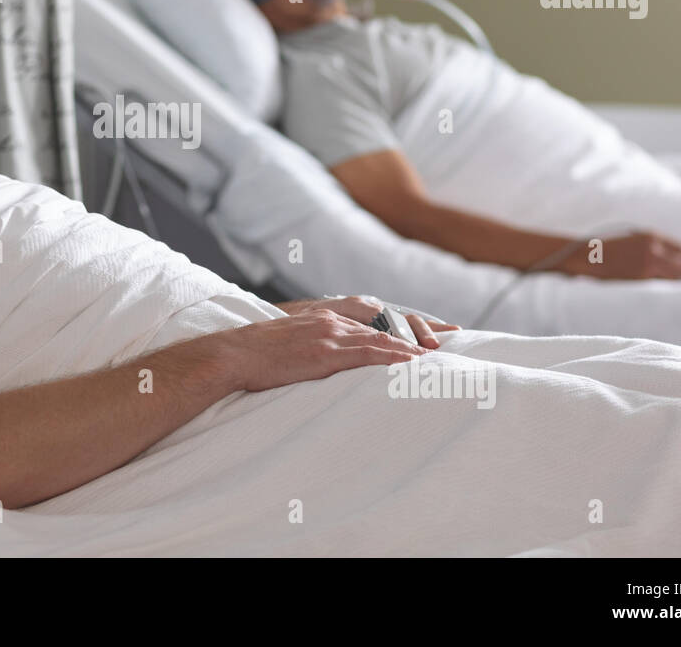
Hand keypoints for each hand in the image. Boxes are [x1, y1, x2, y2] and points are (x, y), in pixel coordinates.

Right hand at [220, 309, 429, 392]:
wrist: (234, 354)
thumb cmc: (257, 355)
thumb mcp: (291, 343)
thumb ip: (314, 346)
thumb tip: (327, 362)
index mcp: (324, 318)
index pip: (373, 318)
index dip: (403, 324)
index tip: (427, 332)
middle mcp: (331, 321)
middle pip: (385, 324)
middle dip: (417, 331)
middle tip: (447, 337)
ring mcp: (329, 335)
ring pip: (381, 338)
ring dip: (411, 347)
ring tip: (436, 356)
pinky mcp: (324, 352)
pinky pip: (367, 353)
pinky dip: (392, 357)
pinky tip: (411, 363)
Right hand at [562, 231, 680, 280]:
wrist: (588, 255)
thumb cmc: (605, 250)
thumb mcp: (630, 241)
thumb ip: (648, 247)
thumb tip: (664, 260)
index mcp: (650, 235)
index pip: (680, 246)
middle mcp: (653, 245)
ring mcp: (649, 259)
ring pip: (678, 269)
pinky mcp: (643, 272)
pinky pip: (665, 277)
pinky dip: (673, 280)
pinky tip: (676, 282)